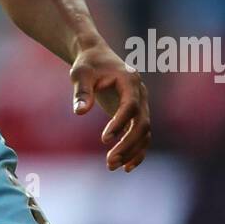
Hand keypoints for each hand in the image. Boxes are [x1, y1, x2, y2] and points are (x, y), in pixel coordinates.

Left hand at [70, 43, 150, 172]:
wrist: (97, 57)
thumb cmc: (88, 64)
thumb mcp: (81, 73)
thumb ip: (82, 91)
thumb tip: (80, 112)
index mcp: (130, 80)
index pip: (131, 106)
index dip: (120, 123)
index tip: (104, 139)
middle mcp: (141, 93)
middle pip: (143, 123)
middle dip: (128, 144)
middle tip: (109, 161)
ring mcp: (142, 104)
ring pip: (145, 132)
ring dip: (132, 151)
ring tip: (112, 166)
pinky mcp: (136, 114)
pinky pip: (142, 135)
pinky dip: (137, 151)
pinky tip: (125, 167)